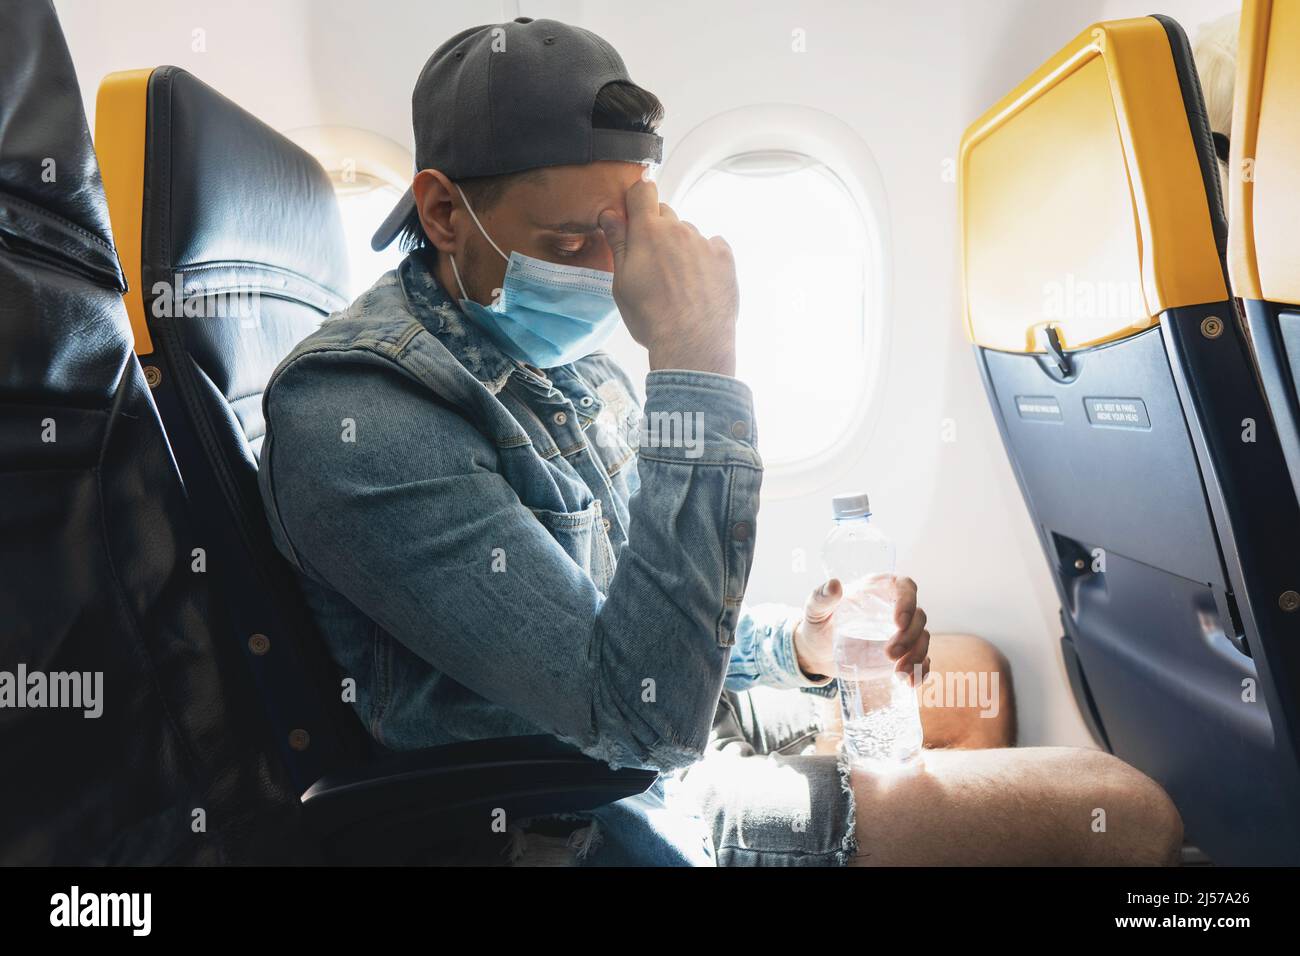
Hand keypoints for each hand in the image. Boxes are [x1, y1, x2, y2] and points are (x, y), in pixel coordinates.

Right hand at [598, 176, 737, 375]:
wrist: (691, 343)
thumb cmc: (650, 316)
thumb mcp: (622, 282)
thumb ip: (619, 243)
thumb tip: (611, 215)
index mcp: (648, 231)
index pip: (643, 191)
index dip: (637, 197)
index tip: (635, 210)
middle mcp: (678, 229)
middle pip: (665, 214)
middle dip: (657, 229)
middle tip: (652, 262)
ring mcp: (704, 242)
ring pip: (688, 233)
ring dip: (682, 247)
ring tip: (678, 281)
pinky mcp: (725, 257)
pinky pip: (713, 246)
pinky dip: (705, 258)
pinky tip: (699, 283)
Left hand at [793, 575, 931, 685]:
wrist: (818, 653)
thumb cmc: (818, 624)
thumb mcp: (815, 610)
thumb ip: (822, 598)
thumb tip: (834, 585)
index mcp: (877, 590)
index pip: (904, 587)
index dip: (908, 602)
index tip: (899, 622)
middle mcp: (894, 608)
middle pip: (918, 616)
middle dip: (910, 636)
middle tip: (890, 654)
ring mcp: (901, 632)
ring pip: (922, 638)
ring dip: (917, 656)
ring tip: (900, 672)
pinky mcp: (902, 654)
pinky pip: (922, 660)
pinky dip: (921, 671)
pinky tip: (911, 682)